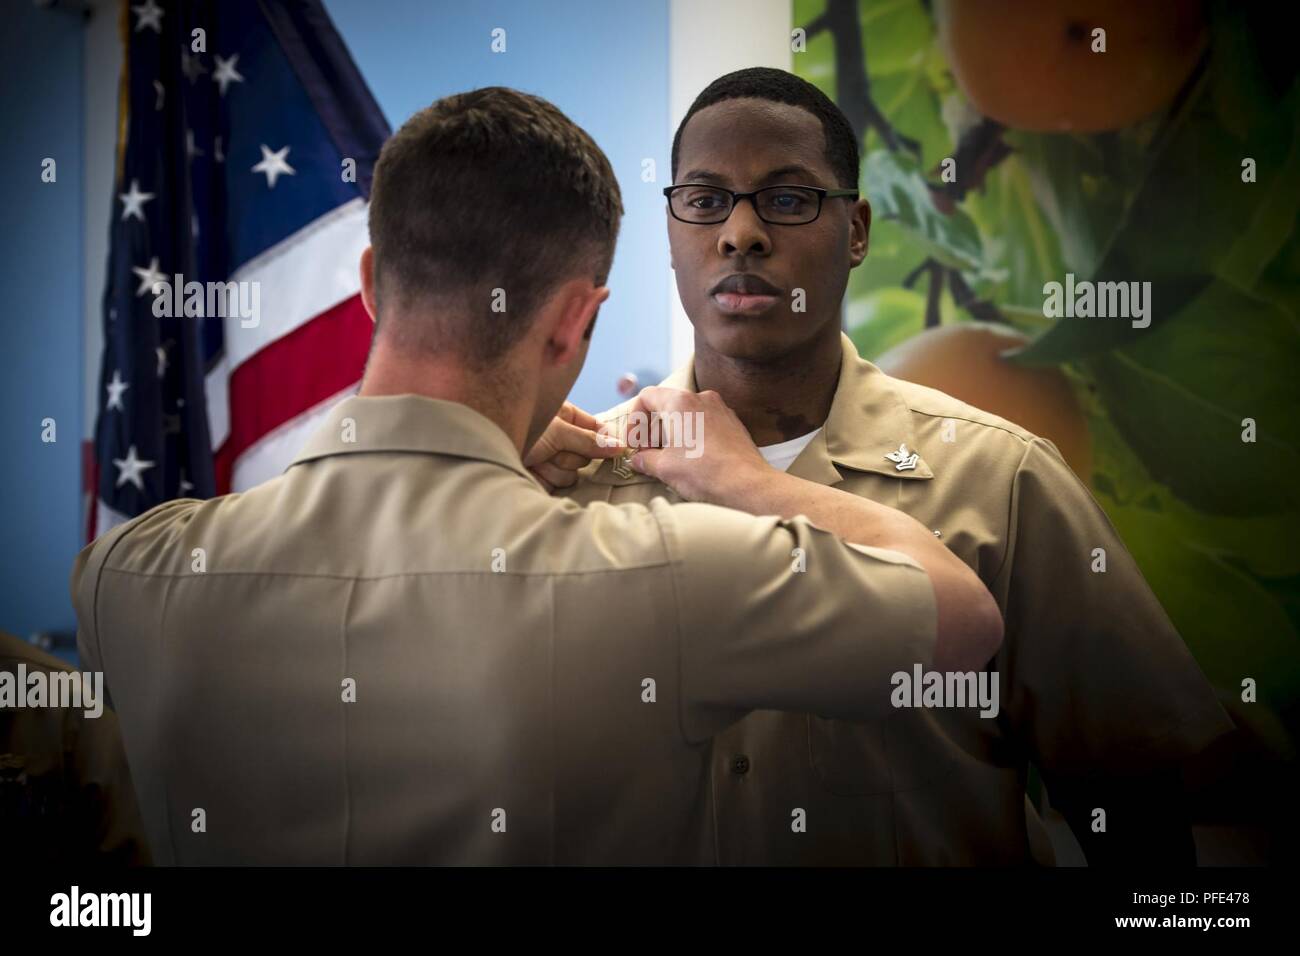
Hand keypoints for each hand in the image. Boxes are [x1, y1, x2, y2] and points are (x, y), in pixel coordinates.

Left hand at [524, 402, 626, 492]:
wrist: (488, 457)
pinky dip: (550, 478)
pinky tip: (533, 470)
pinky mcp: (547, 479)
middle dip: (572, 453)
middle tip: (554, 448)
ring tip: (537, 458)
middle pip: (588, 452)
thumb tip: (620, 446)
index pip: (595, 427)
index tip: (618, 447)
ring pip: (576, 471)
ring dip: (558, 466)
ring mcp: (553, 459)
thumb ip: (589, 440)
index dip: (605, 438)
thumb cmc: (519, 432)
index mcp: (563, 416)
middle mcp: (560, 437)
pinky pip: (564, 483)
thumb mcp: (556, 430)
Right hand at [626, 387, 771, 503]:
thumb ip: (644, 459)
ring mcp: (721, 410)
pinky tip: (691, 459)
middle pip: (667, 404)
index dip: (634, 419)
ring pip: (687, 414)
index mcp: (680, 402)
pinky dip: (692, 435)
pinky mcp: (734, 424)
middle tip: (647, 453)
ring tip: (668, 458)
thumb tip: (637, 459)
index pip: (647, 396)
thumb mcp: (664, 467)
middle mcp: (702, 398)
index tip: (634, 442)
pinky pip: (705, 422)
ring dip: (672, 432)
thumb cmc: (703, 473)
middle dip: (652, 428)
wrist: (747, 486)